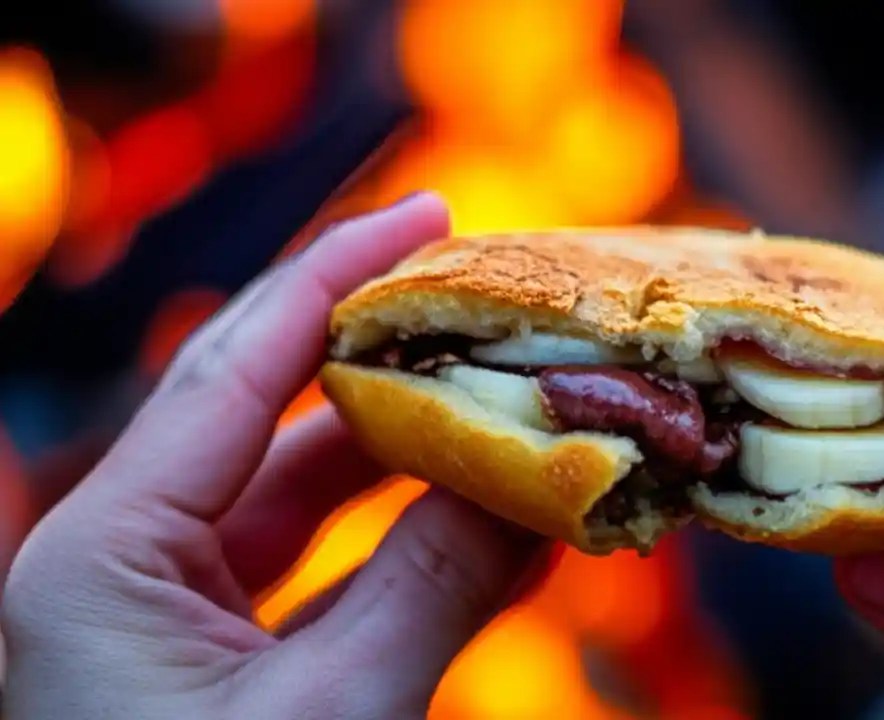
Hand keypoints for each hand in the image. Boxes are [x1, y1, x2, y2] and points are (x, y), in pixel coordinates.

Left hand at [0, 195, 547, 718]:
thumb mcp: (331, 711)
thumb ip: (436, 583)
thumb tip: (545, 478)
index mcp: (103, 557)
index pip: (232, 371)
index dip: (335, 278)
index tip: (427, 214)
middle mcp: (125, 565)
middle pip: (267, 416)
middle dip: (378, 358)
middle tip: (474, 303)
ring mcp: (170, 614)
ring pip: (304, 497)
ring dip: (410, 462)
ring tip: (507, 410)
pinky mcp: (219, 662)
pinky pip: (324, 576)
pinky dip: (406, 553)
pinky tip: (490, 525)